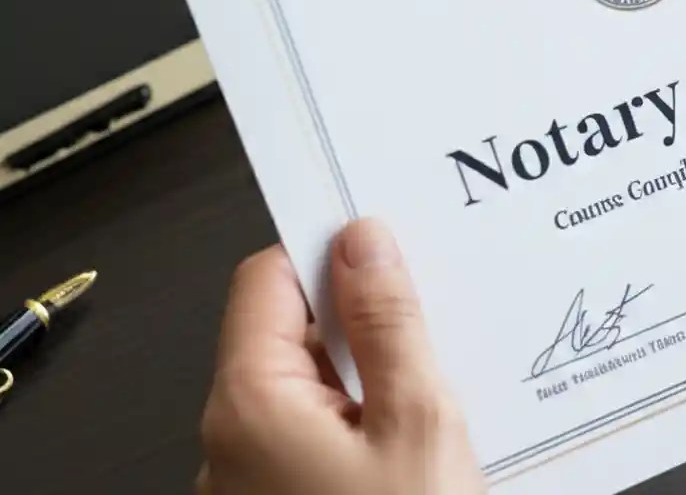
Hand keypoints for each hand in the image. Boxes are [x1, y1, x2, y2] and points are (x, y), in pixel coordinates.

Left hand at [196, 219, 486, 494]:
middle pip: (285, 336)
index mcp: (250, 407)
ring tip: (429, 400)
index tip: (384, 242)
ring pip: (304, 390)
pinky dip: (357, 424)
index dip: (325, 250)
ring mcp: (248, 481)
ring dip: (363, 378)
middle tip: (428, 326)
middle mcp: (228, 444)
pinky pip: (310, 437)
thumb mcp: (416, 422)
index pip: (266, 280)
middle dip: (357, 319)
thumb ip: (386, 325)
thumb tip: (363, 246)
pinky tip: (410, 442)